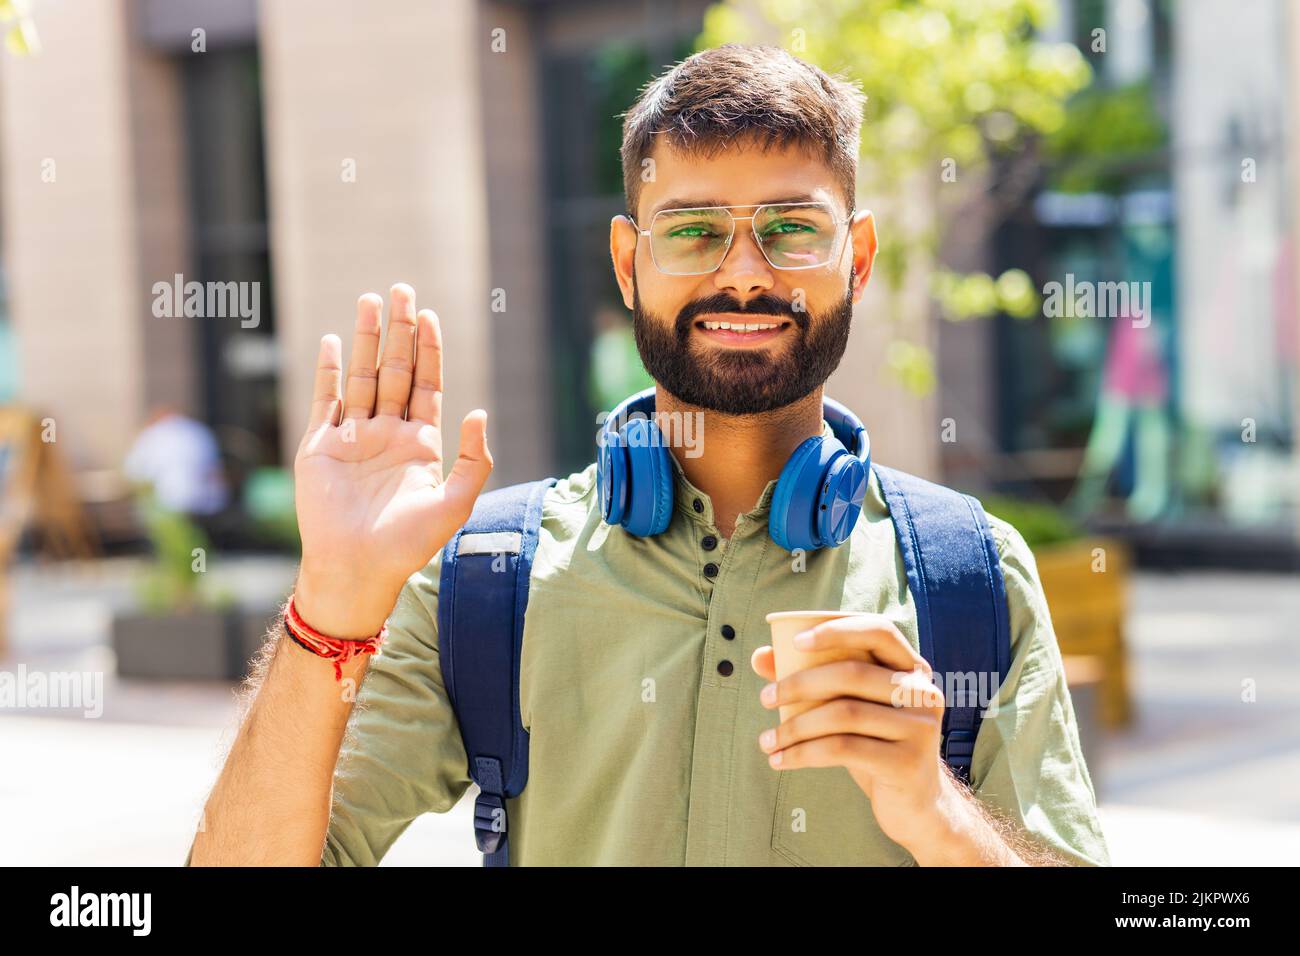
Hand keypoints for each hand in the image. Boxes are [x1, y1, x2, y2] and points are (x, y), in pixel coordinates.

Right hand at [292, 284, 493, 636]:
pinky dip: (330, 371)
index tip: (430, 316)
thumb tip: (480, 412)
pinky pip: (326, 401)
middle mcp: (388, 435)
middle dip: (399, 331)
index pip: (427, 385)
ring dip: (366, 339)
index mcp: (421, 444)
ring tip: (371, 300)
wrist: (357, 567)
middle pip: (395, 370)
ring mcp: (353, 438)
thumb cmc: (409, 543)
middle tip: (402, 290)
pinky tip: (336, 341)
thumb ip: (474, 460)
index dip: (429, 351)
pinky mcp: (320, 447)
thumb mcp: (455, 503)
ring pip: (361, 377)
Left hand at [751, 615, 956, 849]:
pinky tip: (780, 760)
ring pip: (843, 714)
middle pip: (852, 674)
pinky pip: (843, 749)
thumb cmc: (875, 746)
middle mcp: (923, 693)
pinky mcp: (906, 763)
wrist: (916, 804)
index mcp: (911, 669)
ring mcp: (919, 728)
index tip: (795, 642)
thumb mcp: (850, 709)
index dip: (837, 630)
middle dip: (799, 683)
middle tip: (765, 698)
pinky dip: (803, 753)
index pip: (879, 631)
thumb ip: (811, 679)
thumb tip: (760, 655)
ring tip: (767, 741)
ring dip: (794, 727)